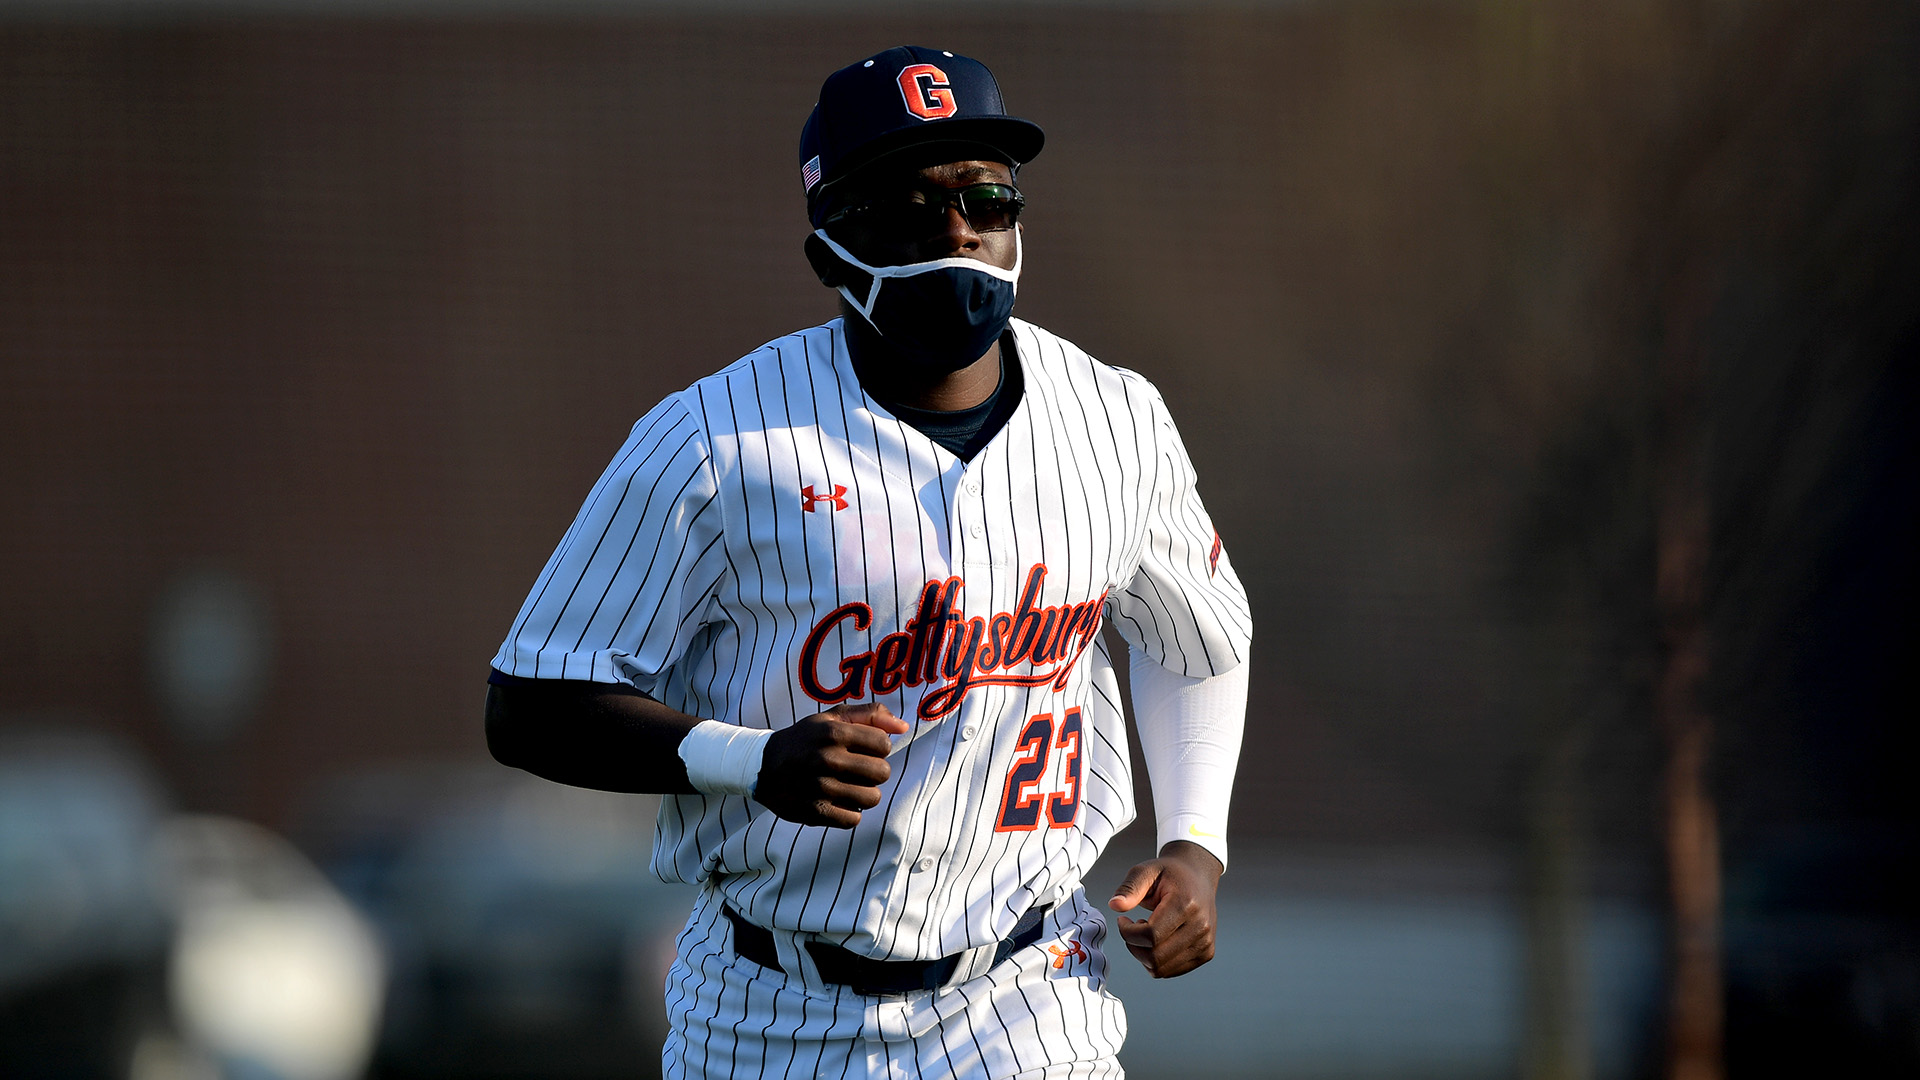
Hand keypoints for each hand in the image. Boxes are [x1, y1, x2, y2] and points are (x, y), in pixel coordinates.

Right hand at [752, 703, 909, 827]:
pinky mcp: (815, 812)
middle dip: (874, 771)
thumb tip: (903, 726)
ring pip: (872, 798)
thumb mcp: (831, 719)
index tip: (864, 749)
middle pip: (883, 772)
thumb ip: (870, 715)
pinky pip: (853, 819)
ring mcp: (820, 787)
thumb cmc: (805, 739)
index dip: (878, 747)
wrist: (762, 766)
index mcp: (833, 733)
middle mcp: (827, 759)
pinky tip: (838, 801)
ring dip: (864, 793)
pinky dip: (849, 812)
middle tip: (857, 769)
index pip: (884, 744)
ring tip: (849, 786)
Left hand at [1107, 840, 1223, 977]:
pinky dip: (1156, 961)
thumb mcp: (1146, 870)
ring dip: (1144, 955)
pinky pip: (1171, 971)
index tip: (1122, 920)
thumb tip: (1115, 905)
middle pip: (1155, 957)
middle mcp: (1201, 926)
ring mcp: (1205, 942)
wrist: (1198, 876)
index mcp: (1186, 904)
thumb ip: (1129, 887)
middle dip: (1134, 946)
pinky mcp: (1206, 953)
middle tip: (1131, 928)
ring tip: (1146, 932)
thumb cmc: (1170, 874)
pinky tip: (1157, 940)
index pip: (1151, 935)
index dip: (1128, 932)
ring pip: (1161, 969)